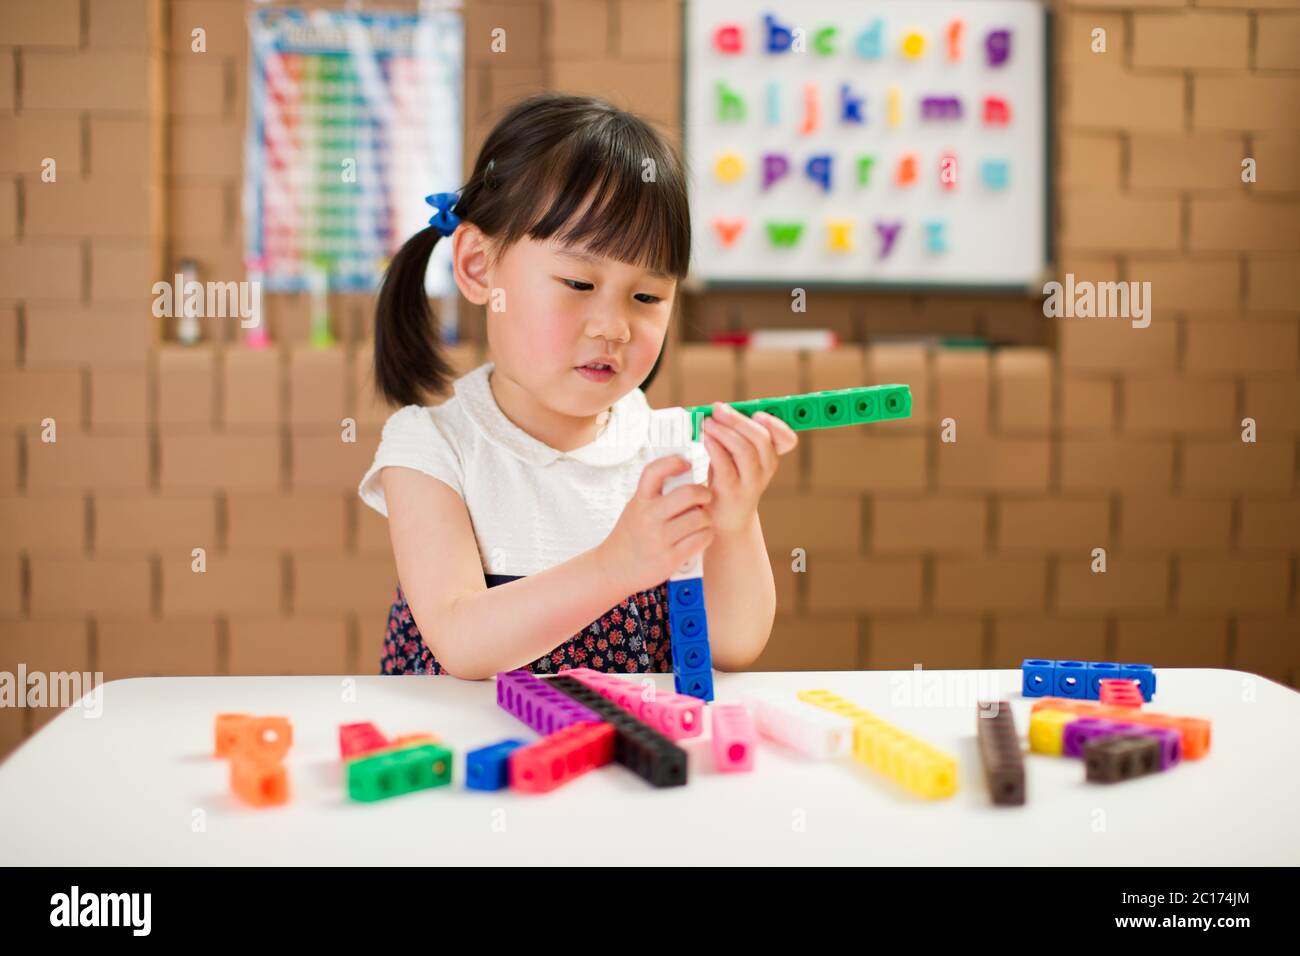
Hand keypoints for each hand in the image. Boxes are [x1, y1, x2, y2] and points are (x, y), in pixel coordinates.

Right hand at [599, 455, 714, 593]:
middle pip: (689, 493)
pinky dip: (706, 535)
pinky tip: (700, 535)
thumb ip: (655, 495)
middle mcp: (649, 517)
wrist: (613, 568)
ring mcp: (660, 538)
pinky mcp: (671, 558)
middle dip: (704, 493)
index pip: (655, 471)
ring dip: (707, 518)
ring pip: (701, 517)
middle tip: (705, 497)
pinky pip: (702, 538)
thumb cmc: (630, 536)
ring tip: (701, 521)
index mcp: (640, 500)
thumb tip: (685, 475)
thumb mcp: (636, 508)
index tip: (686, 464)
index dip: (674, 461)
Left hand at [699, 401, 798, 534]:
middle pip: (762, 439)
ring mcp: (750, 483)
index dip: (777, 424)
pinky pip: (726, 467)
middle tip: (719, 409)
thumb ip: (735, 435)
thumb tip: (719, 409)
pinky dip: (715, 449)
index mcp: (770, 456)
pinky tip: (705, 439)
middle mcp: (765, 470)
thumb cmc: (728, 479)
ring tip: (707, 423)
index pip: (787, 439)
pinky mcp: (731, 492)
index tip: (759, 414)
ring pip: (745, 451)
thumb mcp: (737, 456)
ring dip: (724, 432)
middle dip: (739, 420)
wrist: (724, 519)